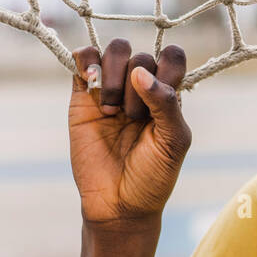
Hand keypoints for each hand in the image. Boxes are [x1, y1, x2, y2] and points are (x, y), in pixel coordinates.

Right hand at [68, 40, 191, 226]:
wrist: (118, 204)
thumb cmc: (154, 174)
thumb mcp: (174, 141)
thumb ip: (165, 103)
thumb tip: (140, 72)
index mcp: (168, 95)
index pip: (172, 57)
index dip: (167, 65)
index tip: (160, 93)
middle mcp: (142, 88)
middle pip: (141, 56)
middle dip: (137, 86)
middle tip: (134, 118)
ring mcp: (111, 89)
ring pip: (115, 51)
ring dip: (114, 75)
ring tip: (111, 110)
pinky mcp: (82, 96)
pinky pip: (83, 58)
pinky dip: (86, 60)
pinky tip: (90, 80)